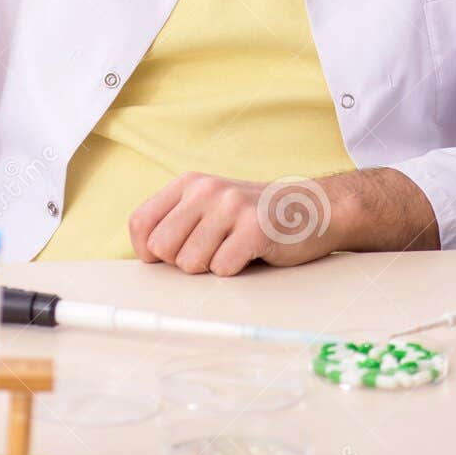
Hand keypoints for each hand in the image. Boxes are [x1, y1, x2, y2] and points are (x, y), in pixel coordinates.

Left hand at [128, 172, 336, 276]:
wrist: (314, 209)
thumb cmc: (255, 216)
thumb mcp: (209, 206)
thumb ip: (177, 222)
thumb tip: (146, 257)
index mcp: (189, 183)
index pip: (141, 223)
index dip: (149, 251)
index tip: (170, 257)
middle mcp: (206, 189)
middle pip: (162, 247)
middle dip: (182, 261)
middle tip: (211, 252)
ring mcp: (231, 206)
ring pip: (190, 263)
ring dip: (211, 267)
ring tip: (233, 250)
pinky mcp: (254, 228)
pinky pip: (222, 268)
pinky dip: (234, 271)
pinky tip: (251, 254)